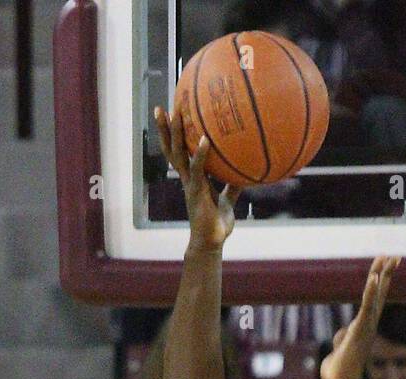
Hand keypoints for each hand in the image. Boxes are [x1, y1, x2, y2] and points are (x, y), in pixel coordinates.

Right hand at [153, 105, 239, 251]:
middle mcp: (187, 179)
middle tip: (161, 108)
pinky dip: (201, 153)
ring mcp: (190, 184)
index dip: (173, 136)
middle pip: (171, 149)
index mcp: (192, 178)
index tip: (171, 116)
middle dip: (164, 129)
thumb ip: (232, 185)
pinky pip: (198, 169)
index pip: (179, 152)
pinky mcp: (196, 192)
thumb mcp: (227, 201)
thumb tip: (244, 173)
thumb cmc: (217, 224)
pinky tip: (205, 138)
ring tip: (173, 113)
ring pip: (178, 154)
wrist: (212, 243)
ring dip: (174, 134)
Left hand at [320, 256, 399, 378]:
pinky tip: (374, 278)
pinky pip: (366, 306)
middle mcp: (368, 323)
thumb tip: (344, 334)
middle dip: (386, 273)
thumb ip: (344, 335)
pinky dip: (371, 292)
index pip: (375, 298)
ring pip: (374, 296)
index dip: (381, 280)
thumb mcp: (342, 346)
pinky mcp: (359, 329)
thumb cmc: (340, 367)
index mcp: (365, 324)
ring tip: (386, 259)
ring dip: (380, 276)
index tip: (388, 263)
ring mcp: (365, 325)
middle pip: (379, 293)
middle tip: (394, 255)